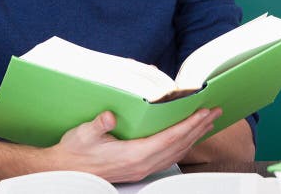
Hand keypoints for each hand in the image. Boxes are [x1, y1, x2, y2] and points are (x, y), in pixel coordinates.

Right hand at [44, 107, 222, 182]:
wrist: (66, 169)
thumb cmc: (75, 150)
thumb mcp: (83, 133)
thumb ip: (98, 125)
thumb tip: (109, 116)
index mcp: (133, 155)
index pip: (169, 138)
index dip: (189, 124)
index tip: (203, 112)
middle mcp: (142, 165)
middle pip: (179, 145)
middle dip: (199, 128)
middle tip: (215, 112)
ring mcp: (141, 169)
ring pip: (176, 153)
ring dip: (194, 137)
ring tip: (207, 123)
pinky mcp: (139, 169)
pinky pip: (168, 157)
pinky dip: (182, 145)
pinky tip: (187, 138)